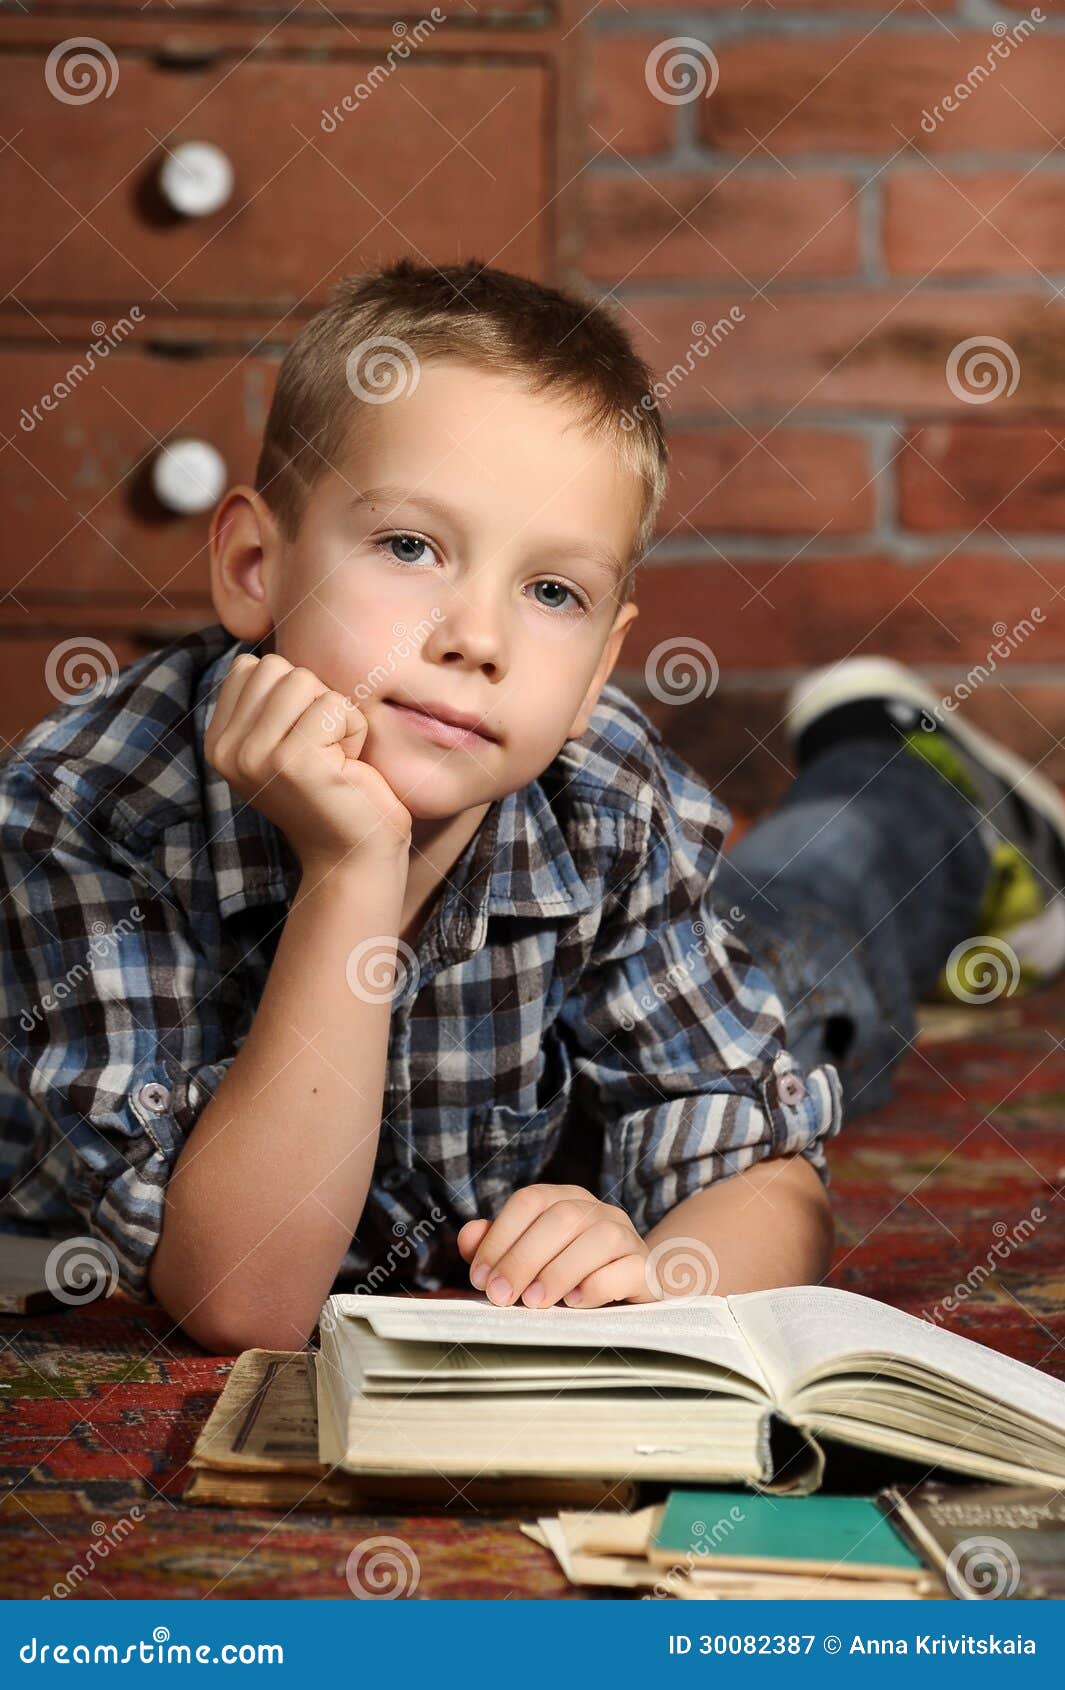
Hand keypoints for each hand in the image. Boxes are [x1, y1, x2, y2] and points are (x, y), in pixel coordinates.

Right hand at [205, 652, 412, 874]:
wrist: (355, 855)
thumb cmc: (335, 791)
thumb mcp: (286, 740)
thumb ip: (268, 700)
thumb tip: (258, 644)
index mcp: (219, 741)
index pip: (252, 666)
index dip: (295, 695)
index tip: (304, 742)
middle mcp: (227, 750)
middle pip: (279, 668)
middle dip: (317, 701)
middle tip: (324, 752)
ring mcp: (255, 757)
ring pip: (306, 681)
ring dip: (336, 716)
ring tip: (334, 759)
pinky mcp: (293, 762)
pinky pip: (335, 706)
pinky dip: (353, 731)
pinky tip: (347, 769)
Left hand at [456, 1183, 657, 1308]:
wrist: (626, 1290)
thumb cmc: (566, 1275)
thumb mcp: (527, 1261)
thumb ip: (495, 1248)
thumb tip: (469, 1236)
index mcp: (565, 1199)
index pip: (530, 1201)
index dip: (500, 1237)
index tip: (480, 1277)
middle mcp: (598, 1210)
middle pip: (562, 1218)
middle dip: (523, 1259)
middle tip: (501, 1296)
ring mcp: (626, 1236)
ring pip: (599, 1238)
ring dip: (559, 1271)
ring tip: (534, 1302)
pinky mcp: (645, 1268)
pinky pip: (627, 1269)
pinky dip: (597, 1285)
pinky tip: (575, 1303)